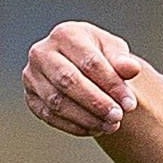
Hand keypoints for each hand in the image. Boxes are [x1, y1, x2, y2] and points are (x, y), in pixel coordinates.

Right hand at [22, 22, 147, 137]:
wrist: (81, 65)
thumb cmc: (100, 55)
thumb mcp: (114, 52)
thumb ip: (122, 61)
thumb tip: (132, 68)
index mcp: (65, 34)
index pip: (89, 62)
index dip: (112, 84)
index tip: (130, 103)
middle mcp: (42, 52)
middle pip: (68, 81)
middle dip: (96, 102)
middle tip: (118, 117)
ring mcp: (32, 76)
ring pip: (57, 102)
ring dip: (86, 118)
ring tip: (110, 125)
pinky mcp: (30, 98)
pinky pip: (50, 116)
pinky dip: (74, 126)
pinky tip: (95, 129)